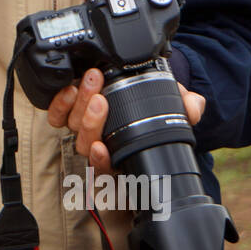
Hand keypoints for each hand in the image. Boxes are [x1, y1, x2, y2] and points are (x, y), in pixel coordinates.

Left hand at [47, 68, 205, 176]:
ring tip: (93, 81)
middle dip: (91, 121)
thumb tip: (194, 107)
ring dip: (80, 104)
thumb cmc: (155, 102)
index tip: (100, 148)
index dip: (100, 161)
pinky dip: (60, 103)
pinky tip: (70, 90)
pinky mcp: (67, 112)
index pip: (107, 168)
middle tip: (101, 99)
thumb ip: (187, 107)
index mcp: (123, 151)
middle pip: (85, 143)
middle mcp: (100, 143)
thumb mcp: (175, 103)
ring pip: (72, 126)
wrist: (139, 83)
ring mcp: (82, 128)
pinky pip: (56, 115)